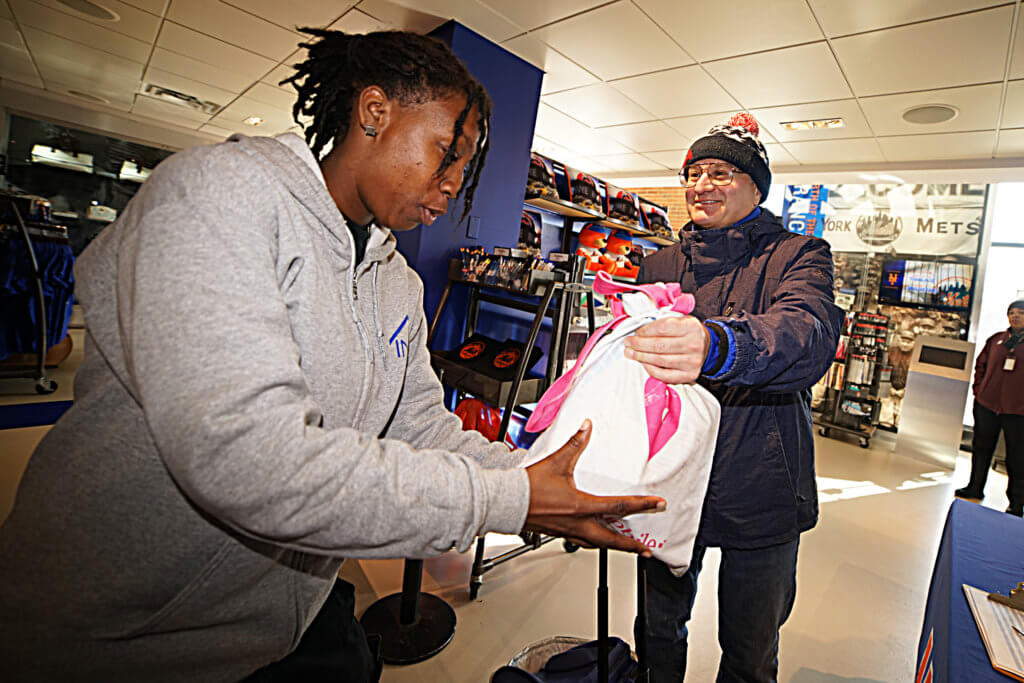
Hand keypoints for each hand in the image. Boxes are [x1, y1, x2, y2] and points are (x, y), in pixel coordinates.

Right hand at [524, 421, 664, 555]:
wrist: (507, 503)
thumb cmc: (529, 487)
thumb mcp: (556, 462)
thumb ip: (574, 444)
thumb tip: (586, 427)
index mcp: (581, 506)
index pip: (619, 506)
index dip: (642, 505)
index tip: (657, 504)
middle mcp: (578, 523)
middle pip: (612, 539)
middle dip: (631, 545)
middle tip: (646, 549)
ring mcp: (569, 531)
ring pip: (598, 544)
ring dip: (614, 547)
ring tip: (626, 548)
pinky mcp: (560, 533)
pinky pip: (583, 542)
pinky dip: (594, 543)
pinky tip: (595, 540)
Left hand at [622, 316, 708, 383]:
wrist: (707, 347)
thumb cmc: (689, 333)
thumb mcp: (681, 320)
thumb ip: (663, 322)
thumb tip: (639, 327)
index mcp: (690, 327)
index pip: (662, 328)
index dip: (645, 331)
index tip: (635, 332)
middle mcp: (693, 344)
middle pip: (658, 345)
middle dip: (638, 344)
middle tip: (628, 343)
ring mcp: (691, 361)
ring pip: (659, 360)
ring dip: (640, 356)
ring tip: (631, 353)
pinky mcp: (688, 374)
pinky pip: (664, 374)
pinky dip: (650, 369)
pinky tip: (643, 363)